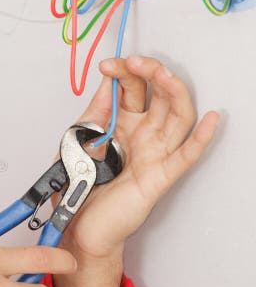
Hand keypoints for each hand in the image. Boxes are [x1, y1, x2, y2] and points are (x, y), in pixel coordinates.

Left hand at [66, 56, 218, 258]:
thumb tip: (109, 80)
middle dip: (148, 73)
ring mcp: (154, 152)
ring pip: (177, 116)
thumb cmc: (77, 185)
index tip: (108, 65)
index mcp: (121, 123)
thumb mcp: (77, 139)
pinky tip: (211, 119)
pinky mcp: (160, 175)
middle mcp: (142, 134)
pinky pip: (186, 155)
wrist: (75, 223)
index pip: (132, 87)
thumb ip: (95, 112)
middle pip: (158, 95)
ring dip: (173, 91)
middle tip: (133, 62)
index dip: (124, 71)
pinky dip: (201, 138)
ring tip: (161, 73)